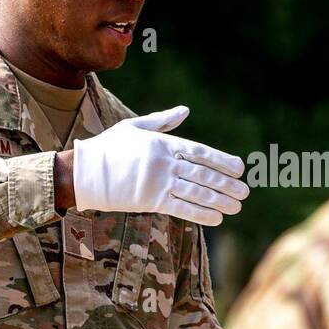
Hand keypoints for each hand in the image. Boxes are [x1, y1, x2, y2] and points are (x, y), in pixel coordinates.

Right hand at [71, 106, 248, 225]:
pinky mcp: (151, 201)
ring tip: (236, 207)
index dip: (222, 161)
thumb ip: (163, 121)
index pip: (201, 152)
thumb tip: (185, 110)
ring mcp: (158, 182)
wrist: (83, 171)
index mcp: (163, 143)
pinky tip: (217, 218)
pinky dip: (201, 213)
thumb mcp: (135, 127)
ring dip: (220, 200)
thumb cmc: (108, 147)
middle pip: (203, 174)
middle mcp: (165, 162)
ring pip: (196, 192)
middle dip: (227, 184)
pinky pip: (181, 208)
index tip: (240, 168)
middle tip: (245, 192)